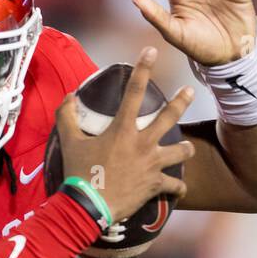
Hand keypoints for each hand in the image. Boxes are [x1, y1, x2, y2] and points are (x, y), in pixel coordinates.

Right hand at [54, 46, 193, 222]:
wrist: (87, 207)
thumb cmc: (78, 174)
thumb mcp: (69, 142)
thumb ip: (67, 116)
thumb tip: (69, 96)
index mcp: (123, 129)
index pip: (134, 91)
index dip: (143, 68)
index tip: (151, 50)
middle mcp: (143, 143)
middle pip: (170, 117)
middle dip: (182, 101)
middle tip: (189, 92)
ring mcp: (152, 165)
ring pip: (182, 152)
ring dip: (186, 149)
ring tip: (188, 148)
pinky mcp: (155, 186)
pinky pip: (175, 186)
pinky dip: (178, 188)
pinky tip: (179, 189)